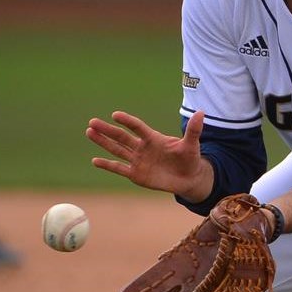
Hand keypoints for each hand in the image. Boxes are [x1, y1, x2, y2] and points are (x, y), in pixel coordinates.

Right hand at [87, 110, 213, 198]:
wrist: (188, 178)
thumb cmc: (190, 158)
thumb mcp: (192, 145)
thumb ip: (193, 130)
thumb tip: (202, 113)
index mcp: (153, 138)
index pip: (137, 127)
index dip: (127, 121)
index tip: (115, 115)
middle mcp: (142, 147)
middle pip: (121, 137)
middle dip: (107, 130)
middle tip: (92, 122)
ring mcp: (137, 160)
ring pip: (117, 150)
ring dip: (103, 142)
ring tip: (89, 132)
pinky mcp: (136, 174)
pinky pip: (119, 168)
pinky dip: (108, 165)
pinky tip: (95, 160)